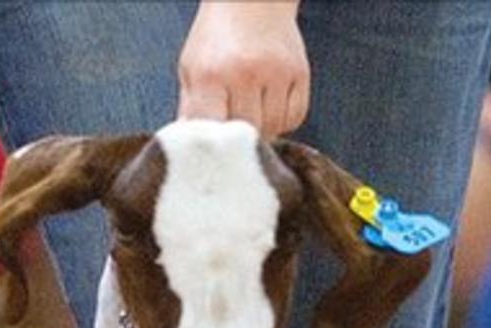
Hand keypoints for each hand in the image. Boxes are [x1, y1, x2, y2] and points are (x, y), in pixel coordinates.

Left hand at [178, 1, 309, 137]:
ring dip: (263, 129)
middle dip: (239, 139)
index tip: (213, 150)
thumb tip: (190, 147)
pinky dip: (283, 120)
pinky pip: (295, 117)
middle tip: (233, 129)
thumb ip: (190, 109)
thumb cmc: (216, 36)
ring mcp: (276, 73)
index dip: (214, 147)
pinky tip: (269, 106)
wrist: (251, 0)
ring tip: (251, 111)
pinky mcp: (299, 73)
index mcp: (211, 75)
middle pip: (246, 134)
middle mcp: (245, 74)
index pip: (213, 132)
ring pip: (273, 128)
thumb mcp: (191, 68)